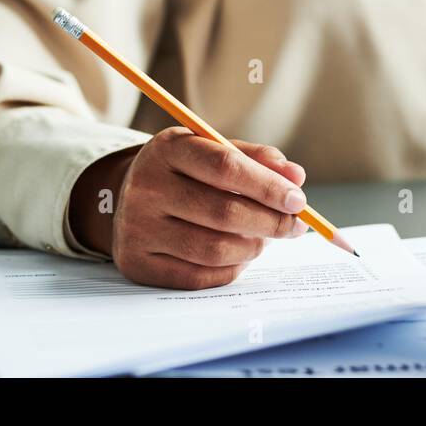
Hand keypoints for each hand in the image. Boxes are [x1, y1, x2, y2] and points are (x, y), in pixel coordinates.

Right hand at [68, 127, 308, 288]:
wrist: (128, 196)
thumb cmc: (185, 172)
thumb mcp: (213, 151)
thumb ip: (256, 160)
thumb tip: (296, 178)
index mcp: (168, 148)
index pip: (226, 166)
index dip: (268, 186)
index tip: (298, 200)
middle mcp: (146, 187)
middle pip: (223, 212)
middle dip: (270, 222)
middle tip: (295, 226)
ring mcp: (137, 228)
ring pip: (214, 249)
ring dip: (252, 247)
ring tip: (265, 238)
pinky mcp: (137, 263)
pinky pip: (198, 276)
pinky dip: (231, 268)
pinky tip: (240, 255)